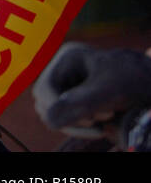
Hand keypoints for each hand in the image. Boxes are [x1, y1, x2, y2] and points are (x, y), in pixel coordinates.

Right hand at [33, 42, 150, 134]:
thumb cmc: (136, 82)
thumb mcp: (107, 92)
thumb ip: (77, 104)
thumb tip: (49, 119)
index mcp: (68, 57)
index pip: (45, 89)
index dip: (58, 109)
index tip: (86, 121)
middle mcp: (66, 69)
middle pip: (47, 102)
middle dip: (70, 116)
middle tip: (97, 121)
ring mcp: (72, 83)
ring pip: (56, 112)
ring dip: (77, 121)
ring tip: (105, 118)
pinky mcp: (80, 98)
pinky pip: (67, 116)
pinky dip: (82, 124)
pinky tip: (103, 121)